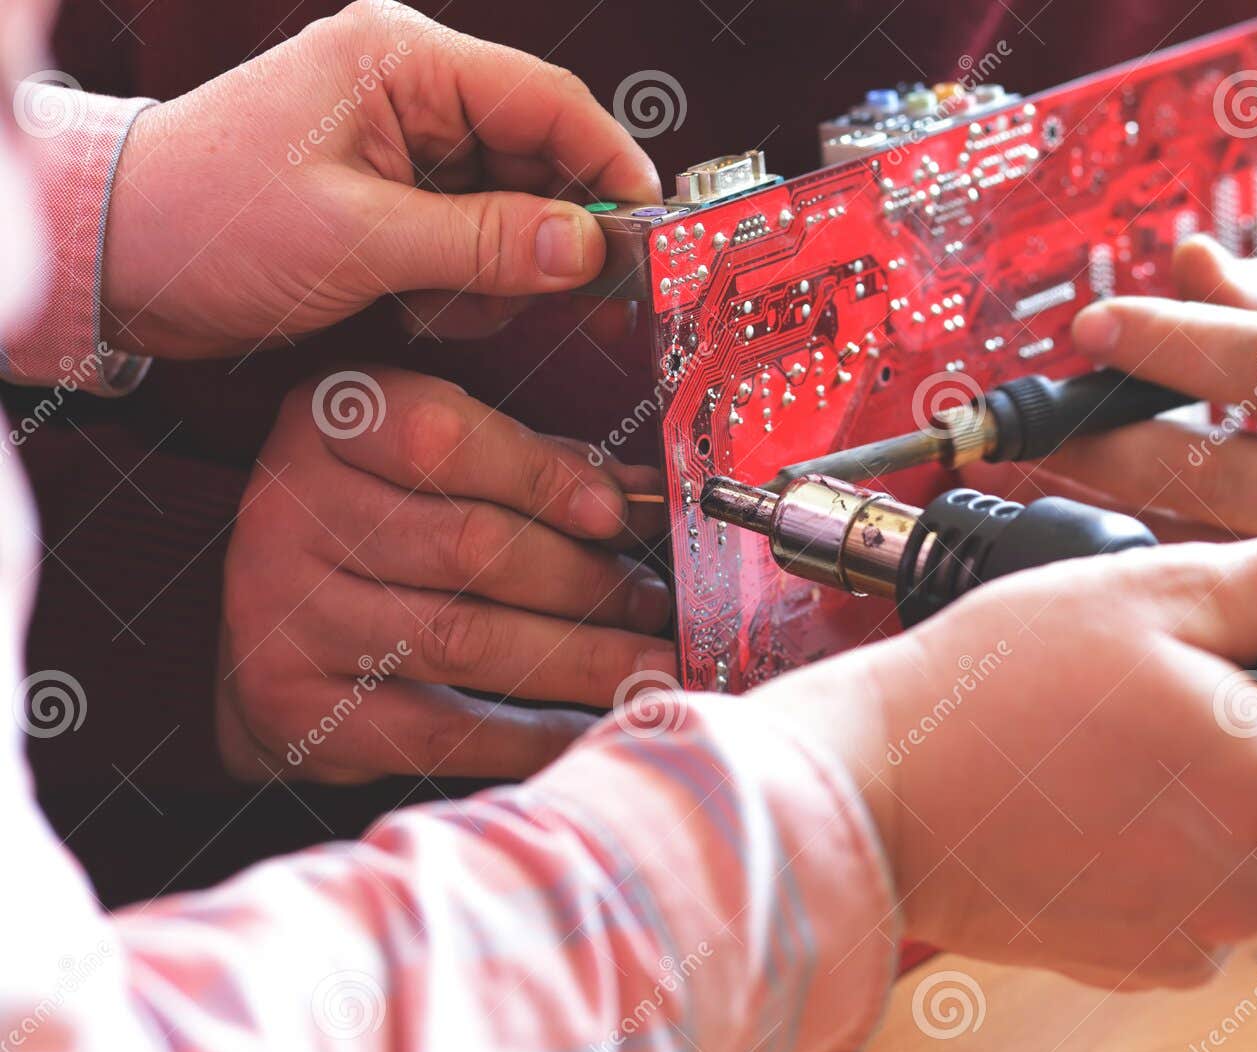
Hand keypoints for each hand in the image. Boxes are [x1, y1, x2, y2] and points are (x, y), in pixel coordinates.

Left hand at [101, 0, 656, 356]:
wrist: (124, 255)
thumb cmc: (209, 219)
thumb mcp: (360, 238)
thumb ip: (485, 243)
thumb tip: (585, 247)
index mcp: (403, 62)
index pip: (548, 100)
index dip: (610, 165)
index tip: (646, 231)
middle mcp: (413, 92)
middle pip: (540, 160)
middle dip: (543, 236)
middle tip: (543, 293)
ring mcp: (407, 146)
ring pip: (514, 210)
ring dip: (495, 271)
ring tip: (432, 296)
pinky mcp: (398, 195)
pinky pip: (475, 239)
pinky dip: (464, 283)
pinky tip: (414, 298)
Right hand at [218, 367, 673, 783]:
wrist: (266, 628)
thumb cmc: (385, 525)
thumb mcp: (446, 461)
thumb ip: (539, 466)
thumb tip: (649, 498)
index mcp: (332, 420)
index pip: (442, 439)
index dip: (545, 479)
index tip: (619, 517)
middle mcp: (291, 508)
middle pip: (469, 547)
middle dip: (585, 582)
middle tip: (655, 606)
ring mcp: (283, 612)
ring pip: (464, 640)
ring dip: (579, 659)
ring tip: (648, 664)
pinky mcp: (295, 706)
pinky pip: (440, 729)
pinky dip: (531, 734)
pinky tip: (592, 726)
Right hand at [751, 529, 1256, 989]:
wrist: (870, 794)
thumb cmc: (994, 685)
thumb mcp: (1155, 594)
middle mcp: (1247, 888)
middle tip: (1193, 700)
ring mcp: (1185, 936)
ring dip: (1224, 809)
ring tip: (1124, 741)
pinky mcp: (1129, 962)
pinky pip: (1194, 907)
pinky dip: (1167, 856)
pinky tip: (1091, 801)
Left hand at [1034, 235, 1256, 661]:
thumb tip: (1187, 262)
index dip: (1170, 344)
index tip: (1091, 326)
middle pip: (1209, 471)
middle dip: (1101, 447)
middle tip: (1029, 426)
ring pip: (1196, 544)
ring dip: (1106, 506)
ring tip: (1042, 467)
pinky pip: (1214, 595)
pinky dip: (1149, 559)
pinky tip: (1098, 532)